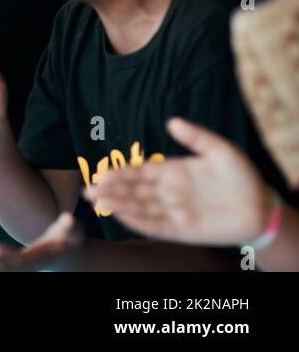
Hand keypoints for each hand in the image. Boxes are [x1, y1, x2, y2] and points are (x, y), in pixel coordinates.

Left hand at [0, 212, 82, 271]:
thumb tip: (68, 218)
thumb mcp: (73, 234)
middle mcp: (24, 268)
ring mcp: (15, 269)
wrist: (63, 256)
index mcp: (37, 260)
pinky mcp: (8, 265)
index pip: (19, 261)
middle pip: (0, 268)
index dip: (5, 256)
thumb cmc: (68, 241)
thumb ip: (70, 228)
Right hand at [86, 117, 275, 245]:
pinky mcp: (182, 230)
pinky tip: (122, 217)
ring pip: (140, 208)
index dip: (122, 173)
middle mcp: (169, 192)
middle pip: (134, 191)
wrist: (261, 207)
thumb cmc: (242, 176)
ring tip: (98, 202)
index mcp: (173, 172)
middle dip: (112, 190)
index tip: (103, 173)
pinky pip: (156, 227)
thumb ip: (196, 136)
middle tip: (90, 189)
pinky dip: (139, 223)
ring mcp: (174, 211)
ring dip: (119, 205)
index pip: (140, 172)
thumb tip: (171, 121)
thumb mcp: (220, 150)